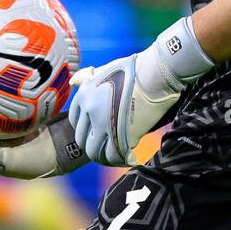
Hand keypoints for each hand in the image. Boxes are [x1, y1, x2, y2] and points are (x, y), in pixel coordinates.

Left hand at [68, 16, 214, 166]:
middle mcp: (90, 111)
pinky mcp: (121, 136)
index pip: (75, 120)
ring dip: (103, 156)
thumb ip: (88, 79)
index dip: (84, 127)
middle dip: (92, 143)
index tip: (94, 130)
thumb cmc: (134, 69)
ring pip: (94, 152)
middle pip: (82, 139)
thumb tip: (74, 82)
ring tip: (114, 156)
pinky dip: (119, 160)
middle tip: (105, 145)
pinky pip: (113, 156)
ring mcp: (104, 125)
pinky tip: (128, 157)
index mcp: (84, 94)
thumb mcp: (105, 69)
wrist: (156, 74)